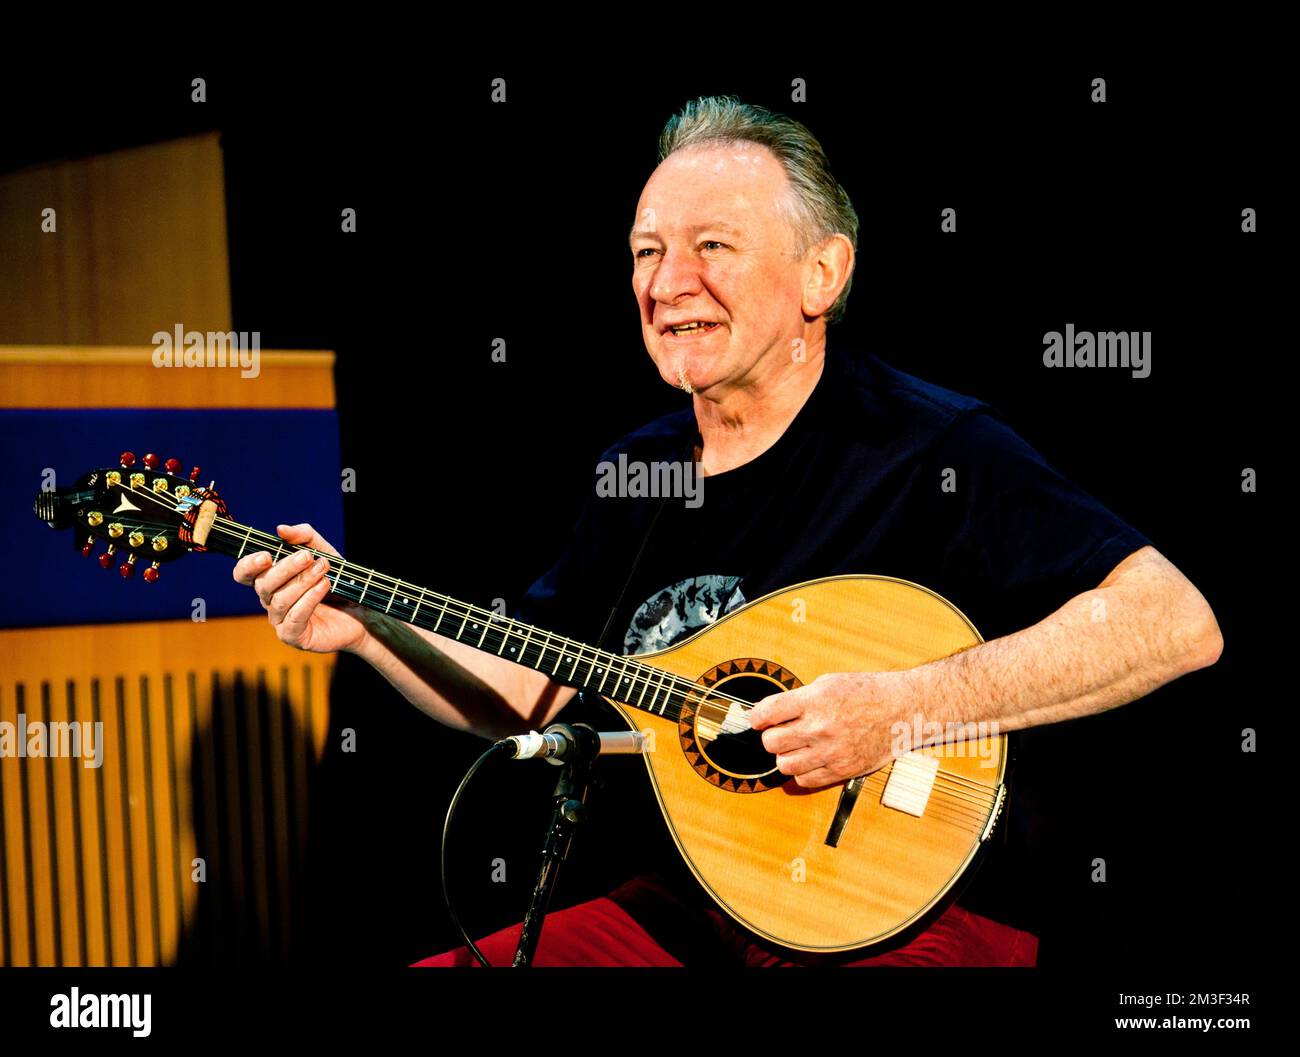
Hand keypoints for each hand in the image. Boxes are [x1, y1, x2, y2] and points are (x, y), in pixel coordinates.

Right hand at [232, 522, 367, 653]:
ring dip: (303, 582)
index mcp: (271, 580)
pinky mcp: (294, 636)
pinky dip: (309, 599)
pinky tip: (324, 586)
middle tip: (309, 557)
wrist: (361, 610)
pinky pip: (294, 618)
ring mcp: (280, 620)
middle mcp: (270, 601)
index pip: (244, 574)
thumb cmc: (337, 581)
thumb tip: (281, 529)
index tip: (266, 555)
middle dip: (287, 568)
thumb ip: (304, 537)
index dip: (248, 565)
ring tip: (323, 570)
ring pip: (280, 600)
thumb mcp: (324, 551)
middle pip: (263, 584)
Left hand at [747, 671, 919, 788]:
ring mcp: (832, 752)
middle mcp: (822, 727)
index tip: (759, 720)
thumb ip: (800, 699)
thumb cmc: (867, 692)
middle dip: (771, 737)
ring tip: (795, 747)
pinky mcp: (842, 770)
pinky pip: (805, 781)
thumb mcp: (829, 682)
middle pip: (771, 742)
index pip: (767, 713)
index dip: (757, 717)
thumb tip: (771, 713)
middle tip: (780, 733)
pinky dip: (801, 773)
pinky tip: (809, 760)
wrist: (902, 709)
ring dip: (785, 756)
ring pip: (785, 765)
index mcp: (816, 700)